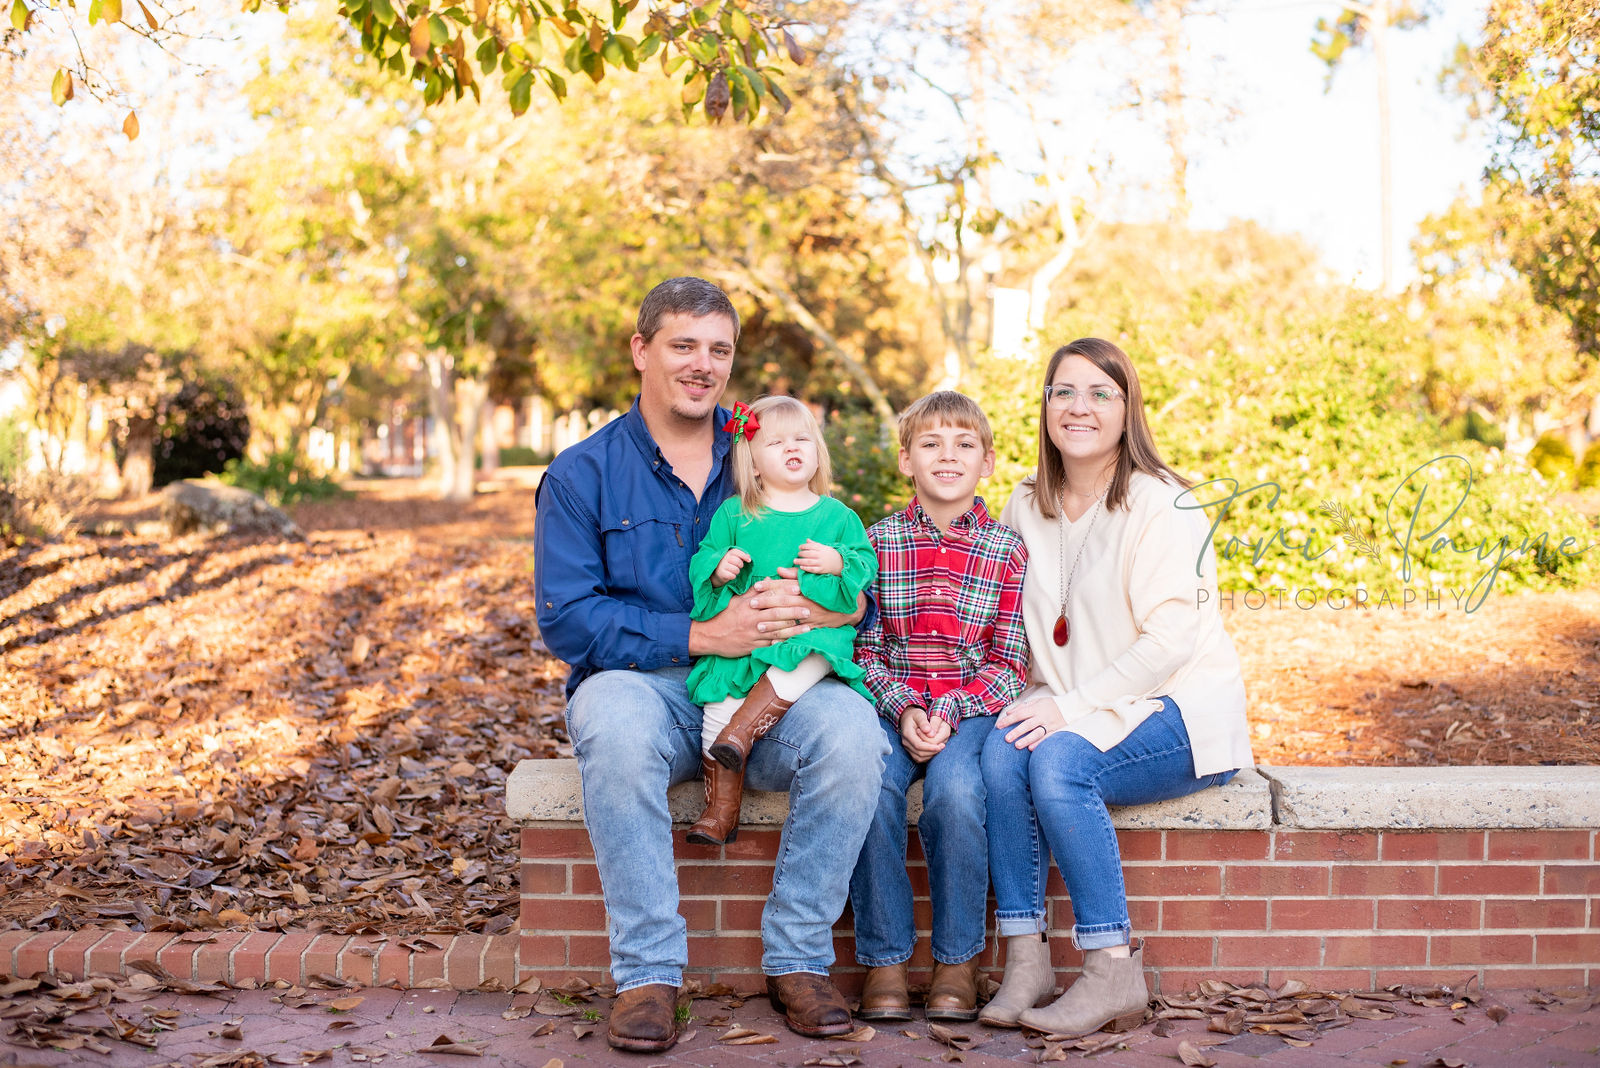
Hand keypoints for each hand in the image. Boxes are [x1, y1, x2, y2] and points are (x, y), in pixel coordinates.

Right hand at [688, 586, 812, 657]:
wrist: (708, 635)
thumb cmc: (723, 616)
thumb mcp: (736, 600)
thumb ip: (753, 591)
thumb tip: (768, 580)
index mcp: (748, 605)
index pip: (770, 596)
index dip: (785, 591)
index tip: (798, 588)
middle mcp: (751, 618)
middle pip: (777, 613)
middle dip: (794, 611)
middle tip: (808, 609)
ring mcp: (752, 633)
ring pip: (776, 631)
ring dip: (793, 629)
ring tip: (807, 627)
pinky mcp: (752, 647)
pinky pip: (770, 645)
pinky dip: (782, 644)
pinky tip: (793, 642)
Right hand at [711, 547, 750, 586]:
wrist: (716, 573)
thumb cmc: (728, 564)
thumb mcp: (733, 558)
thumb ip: (741, 556)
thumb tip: (749, 557)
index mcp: (727, 553)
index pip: (736, 552)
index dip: (744, 555)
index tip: (749, 560)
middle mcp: (724, 558)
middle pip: (738, 561)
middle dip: (741, 565)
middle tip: (738, 567)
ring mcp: (722, 566)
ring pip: (736, 569)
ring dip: (737, 572)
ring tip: (733, 571)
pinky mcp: (721, 573)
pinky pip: (732, 576)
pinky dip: (733, 576)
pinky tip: (730, 575)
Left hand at [754, 568, 866, 629]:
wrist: (849, 606)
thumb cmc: (828, 590)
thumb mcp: (814, 580)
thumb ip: (795, 575)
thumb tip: (779, 570)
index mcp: (806, 589)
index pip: (785, 586)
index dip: (770, 586)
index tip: (756, 587)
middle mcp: (807, 602)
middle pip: (784, 602)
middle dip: (767, 603)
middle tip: (751, 604)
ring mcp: (810, 617)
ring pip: (789, 620)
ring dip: (773, 624)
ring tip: (758, 626)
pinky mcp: (813, 628)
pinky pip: (798, 635)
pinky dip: (786, 639)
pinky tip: (774, 642)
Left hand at [794, 540, 842, 575]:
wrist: (839, 563)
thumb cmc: (829, 554)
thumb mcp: (823, 547)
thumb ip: (814, 544)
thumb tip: (807, 540)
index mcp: (821, 548)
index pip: (811, 546)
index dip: (804, 546)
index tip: (800, 547)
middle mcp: (821, 555)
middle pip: (809, 554)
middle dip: (801, 553)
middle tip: (798, 554)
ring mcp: (821, 563)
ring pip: (809, 562)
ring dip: (801, 561)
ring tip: (795, 561)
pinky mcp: (821, 569)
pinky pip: (813, 569)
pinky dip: (806, 568)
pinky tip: (801, 567)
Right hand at [900, 708, 948, 762]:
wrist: (907, 717)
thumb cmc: (915, 715)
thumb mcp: (920, 715)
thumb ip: (924, 723)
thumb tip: (930, 733)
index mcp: (907, 734)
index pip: (919, 745)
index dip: (930, 748)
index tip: (940, 746)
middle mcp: (906, 742)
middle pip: (919, 753)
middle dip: (932, 752)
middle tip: (943, 746)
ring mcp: (907, 747)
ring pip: (919, 758)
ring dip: (930, 755)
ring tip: (939, 748)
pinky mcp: (910, 750)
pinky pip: (919, 758)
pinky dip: (927, 756)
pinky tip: (934, 750)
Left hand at [996, 697, 1066, 750]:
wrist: (1071, 706)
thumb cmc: (1050, 704)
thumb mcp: (1036, 701)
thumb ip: (1022, 707)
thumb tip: (1008, 713)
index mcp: (1036, 708)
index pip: (1020, 714)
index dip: (1009, 720)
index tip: (999, 726)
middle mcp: (1042, 717)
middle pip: (1027, 725)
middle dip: (1016, 732)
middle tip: (1006, 739)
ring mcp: (1050, 725)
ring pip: (1037, 733)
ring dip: (1027, 740)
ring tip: (1017, 746)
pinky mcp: (1056, 731)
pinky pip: (1047, 738)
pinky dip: (1039, 743)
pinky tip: (1031, 748)